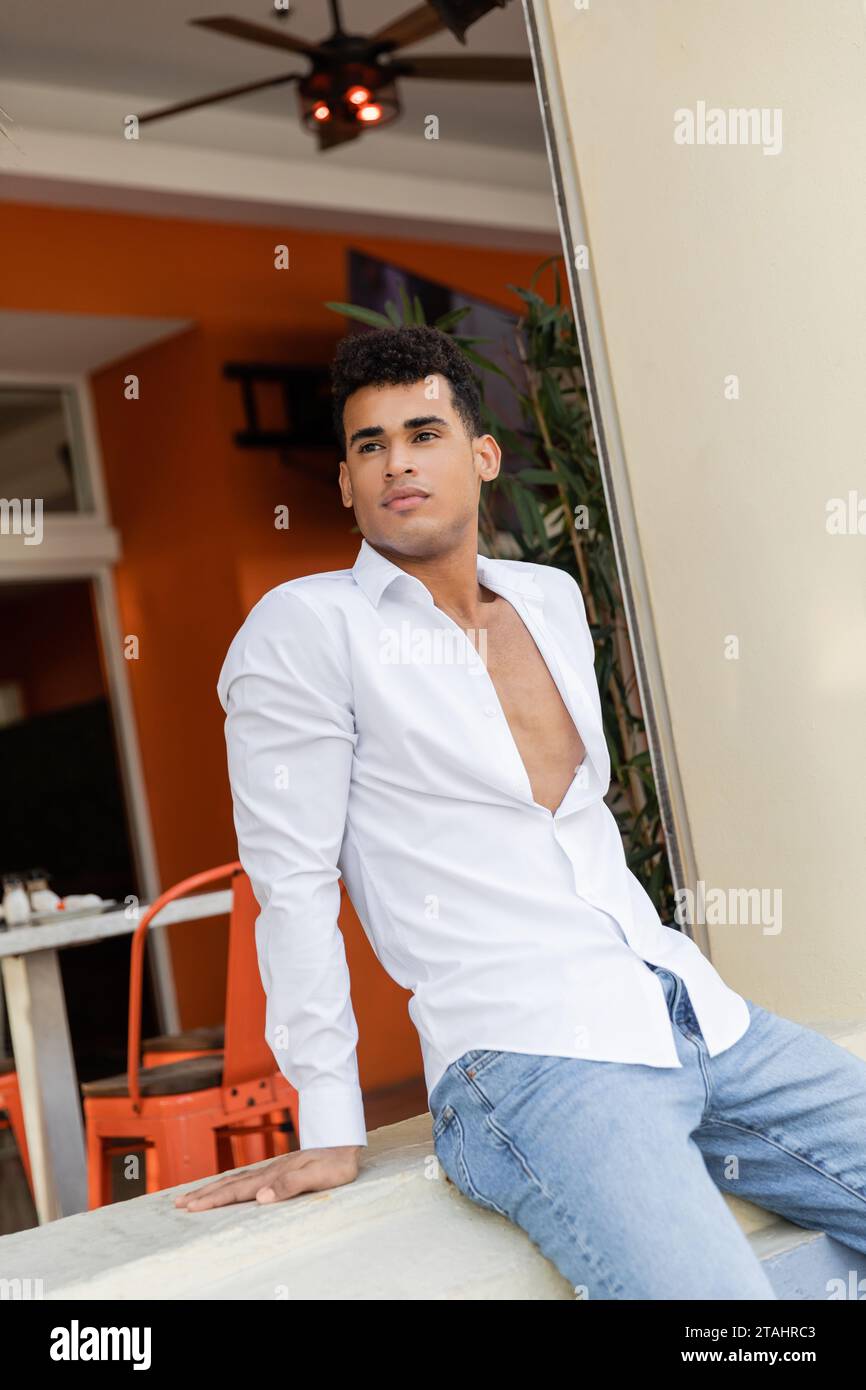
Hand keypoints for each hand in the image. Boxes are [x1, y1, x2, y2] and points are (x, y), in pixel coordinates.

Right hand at [174, 1145, 363, 1210]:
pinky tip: (227, 1186)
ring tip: (193, 1195)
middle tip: (179, 1203)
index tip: (192, 1207)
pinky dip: (230, 1183)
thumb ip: (290, 1185)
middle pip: (230, 1184)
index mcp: (274, 1175)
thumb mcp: (319, 1176)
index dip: (214, 1200)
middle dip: (204, 1194)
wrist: (346, 1139)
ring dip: (213, 1188)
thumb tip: (261, 1197)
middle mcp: (269, 1171)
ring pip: (236, 1179)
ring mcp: (272, 1169)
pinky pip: (246, 1178)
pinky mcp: (279, 1169)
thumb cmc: (336, 1162)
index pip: (238, 1191)